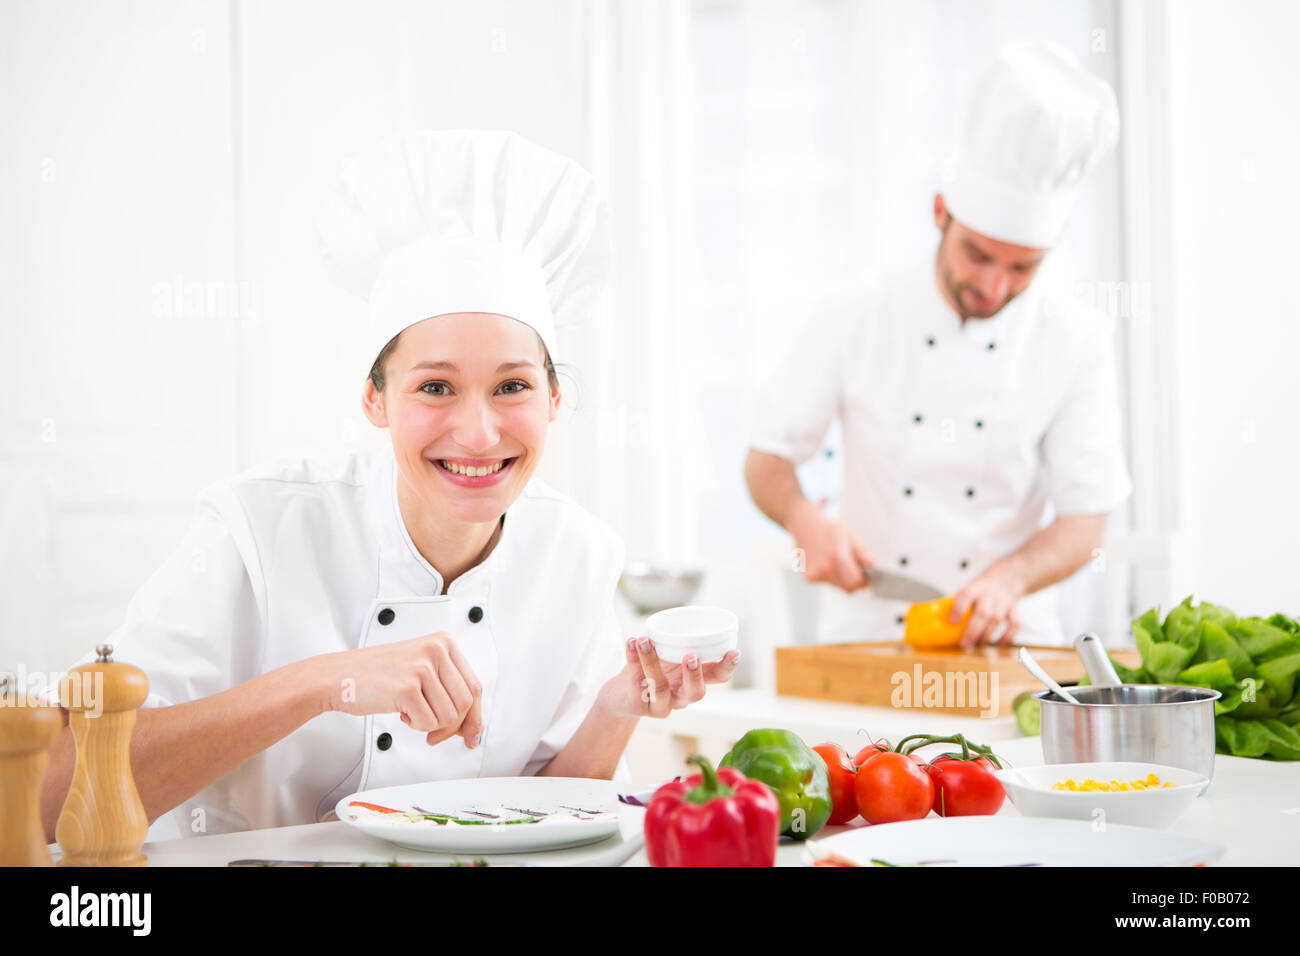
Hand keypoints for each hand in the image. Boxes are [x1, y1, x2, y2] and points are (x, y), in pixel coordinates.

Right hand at [321, 633, 482, 747]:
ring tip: (411, 713)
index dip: (474, 716)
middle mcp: (436, 650)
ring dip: (430, 724)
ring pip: (449, 716)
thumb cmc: (379, 675)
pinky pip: (428, 722)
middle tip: (434, 734)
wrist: (339, 675)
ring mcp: (422, 668)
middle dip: (453, 726)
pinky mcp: (407, 688)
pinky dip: (416, 726)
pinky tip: (401, 714)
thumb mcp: (421, 667)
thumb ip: (448, 688)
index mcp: (444, 642)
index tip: (471, 734)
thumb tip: (473, 725)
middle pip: (466, 703)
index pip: (474, 686)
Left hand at [596, 636, 739, 718]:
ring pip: (660, 687)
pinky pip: (635, 681)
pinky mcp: (638, 706)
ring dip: (652, 661)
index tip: (734, 652)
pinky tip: (631, 641)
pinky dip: (633, 659)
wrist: (621, 696)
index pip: (717, 678)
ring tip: (644, 640)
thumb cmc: (651, 672)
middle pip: (695, 693)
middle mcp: (681, 697)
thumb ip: (680, 644)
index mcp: (694, 682)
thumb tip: (691, 611)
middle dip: (695, 675)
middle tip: (691, 656)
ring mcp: (660, 704)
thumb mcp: (669, 659)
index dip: (727, 667)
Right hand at [787, 499, 873, 592]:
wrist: (804, 526)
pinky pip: (827, 583)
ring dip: (841, 579)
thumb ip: (862, 552)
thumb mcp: (849, 536)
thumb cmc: (828, 529)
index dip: (863, 580)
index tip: (865, 575)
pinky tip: (825, 563)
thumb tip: (873, 565)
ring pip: (837, 587)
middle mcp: (824, 568)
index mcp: (837, 556)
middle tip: (853, 569)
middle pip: (848, 588)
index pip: (856, 582)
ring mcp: (815, 574)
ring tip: (836, 562)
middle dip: (854, 581)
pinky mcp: (808, 578)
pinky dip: (830, 577)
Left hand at [952, 562, 1026, 648]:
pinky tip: (998, 643)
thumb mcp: (969, 587)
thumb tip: (939, 618)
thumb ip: (957, 601)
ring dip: (986, 635)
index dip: (959, 608)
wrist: (1007, 577)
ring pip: (997, 620)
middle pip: (983, 613)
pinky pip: (1014, 624)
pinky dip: (1007, 636)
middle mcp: (990, 594)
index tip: (952, 621)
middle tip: (965, 643)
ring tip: (977, 645)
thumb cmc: (983, 587)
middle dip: (973, 631)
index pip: (966, 595)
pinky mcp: (1014, 609)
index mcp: (975, 588)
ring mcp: (1004, 602)